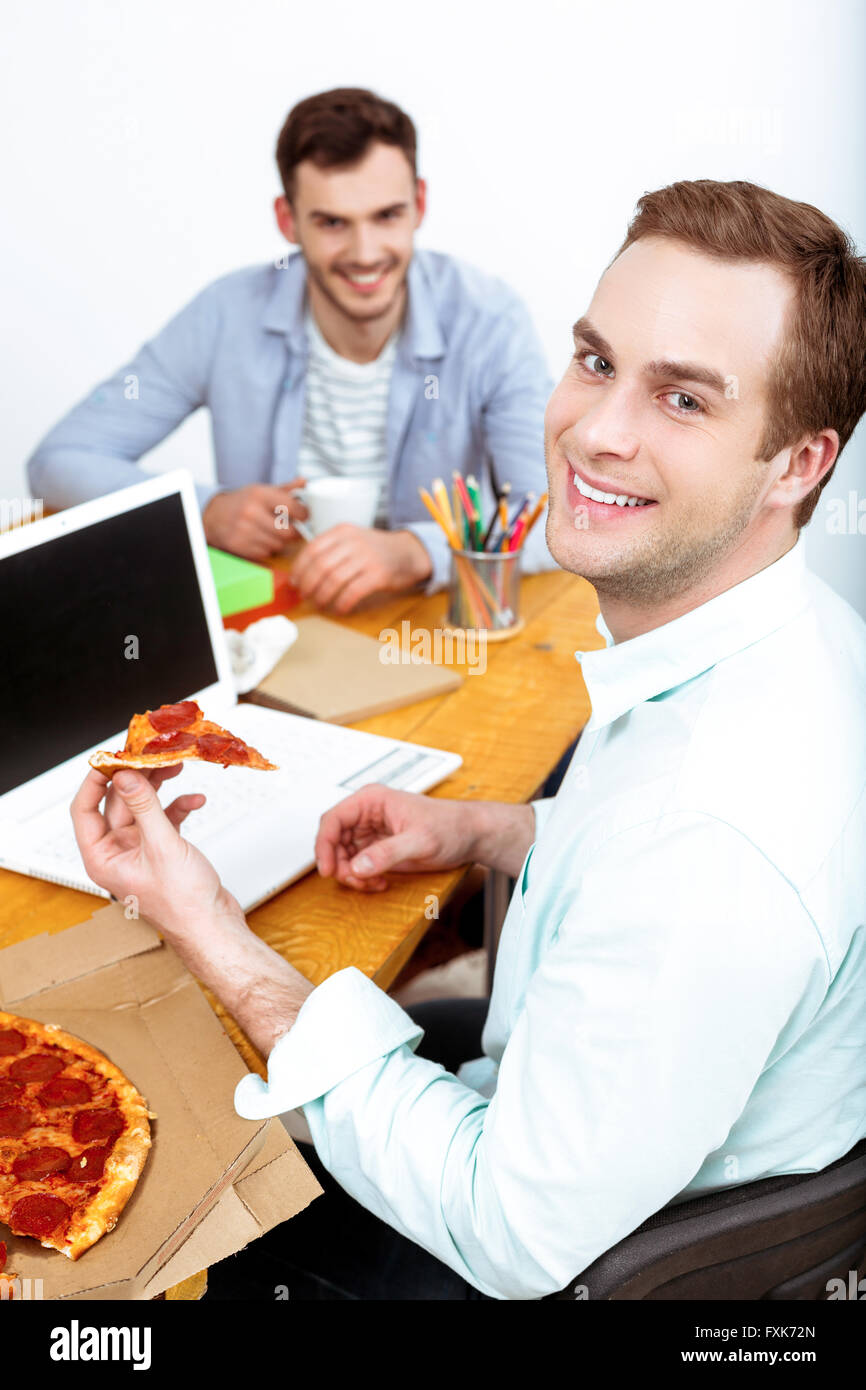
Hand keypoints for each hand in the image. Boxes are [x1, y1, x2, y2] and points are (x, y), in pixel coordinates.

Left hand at [70, 766, 240, 933]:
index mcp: (103, 858)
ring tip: (173, 768)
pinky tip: (194, 800)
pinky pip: (163, 819)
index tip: (111, 757)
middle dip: (136, 778)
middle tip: (149, 755)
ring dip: (158, 788)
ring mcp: (140, 851)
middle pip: (117, 803)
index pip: (85, 810)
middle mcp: (118, 853)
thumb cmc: (184, 905)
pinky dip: (178, 807)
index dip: (95, 781)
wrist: (213, 926)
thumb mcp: (162, 847)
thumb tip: (125, 777)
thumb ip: (144, 807)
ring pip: (142, 808)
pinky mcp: (162, 850)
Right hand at [203, 480, 308, 559]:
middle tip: (293, 529)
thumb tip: (304, 481)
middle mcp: (251, 512)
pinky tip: (261, 539)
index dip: (304, 514)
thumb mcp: (262, 490)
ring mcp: (244, 530)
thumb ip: (285, 489)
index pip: (292, 507)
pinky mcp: (239, 545)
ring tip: (272, 533)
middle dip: (294, 532)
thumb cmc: (243, 503)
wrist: (214, 516)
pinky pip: (266, 553)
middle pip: (287, 532)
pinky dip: (267, 548)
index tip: (304, 516)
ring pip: (278, 544)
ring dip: (279, 541)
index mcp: (259, 494)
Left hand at [290, 525, 431, 612]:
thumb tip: (302, 573)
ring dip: (323, 595)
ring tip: (320, 604)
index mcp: (342, 531)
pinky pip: (353, 591)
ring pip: (334, 579)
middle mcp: (353, 541)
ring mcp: (367, 557)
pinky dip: (342, 603)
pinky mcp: (379, 574)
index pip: (312, 549)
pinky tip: (339, 609)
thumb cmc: (375, 550)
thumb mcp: (352, 539)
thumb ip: (330, 550)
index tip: (295, 582)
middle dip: (308, 584)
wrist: (409, 552)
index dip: (300, 568)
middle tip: (305, 596)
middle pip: (321, 565)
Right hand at [315, 784, 479, 890]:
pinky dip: (362, 878)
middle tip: (355, 881)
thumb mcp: (420, 841)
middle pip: (334, 841)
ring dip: (352, 875)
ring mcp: (370, 832)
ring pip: (343, 856)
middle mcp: (367, 814)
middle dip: (340, 865)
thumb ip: (387, 853)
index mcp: (372, 800)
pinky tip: (380, 882)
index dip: (324, 845)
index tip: (327, 869)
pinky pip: (356, 865)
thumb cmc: (449, 826)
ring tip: (373, 883)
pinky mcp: (377, 848)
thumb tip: (357, 865)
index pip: (333, 820)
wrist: (468, 835)